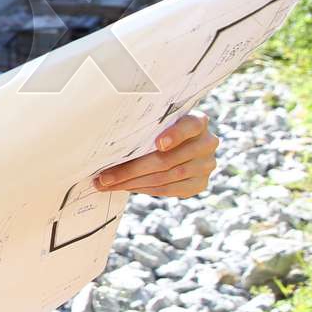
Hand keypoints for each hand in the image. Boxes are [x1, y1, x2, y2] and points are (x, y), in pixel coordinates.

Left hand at [94, 112, 219, 198]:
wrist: (181, 145)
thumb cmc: (160, 130)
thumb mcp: (156, 123)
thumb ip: (144, 128)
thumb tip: (108, 144)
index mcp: (197, 122)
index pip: (191, 126)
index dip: (175, 135)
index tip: (158, 144)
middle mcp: (207, 143)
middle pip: (168, 159)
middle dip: (131, 170)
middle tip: (105, 177)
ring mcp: (206, 165)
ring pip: (166, 177)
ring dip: (133, 183)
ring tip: (108, 184)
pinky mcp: (200, 183)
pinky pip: (170, 190)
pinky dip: (145, 189)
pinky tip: (126, 187)